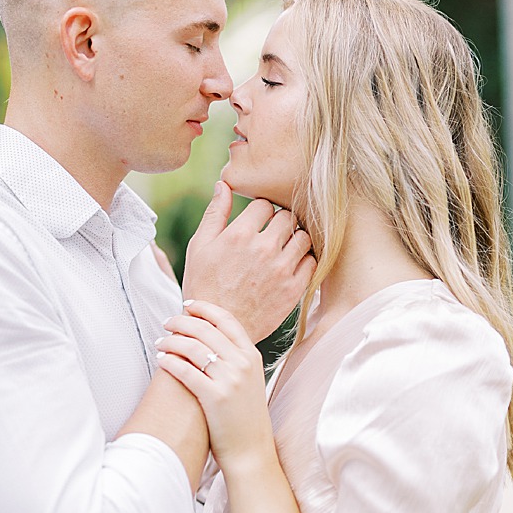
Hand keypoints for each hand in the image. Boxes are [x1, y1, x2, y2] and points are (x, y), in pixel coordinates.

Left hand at [154, 300, 277, 474]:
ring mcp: (231, 380)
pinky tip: (161, 360)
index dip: (205, 309)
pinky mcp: (215, 397)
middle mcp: (243, 364)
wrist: (251, 450)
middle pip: (207, 329)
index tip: (187, 306)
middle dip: (182, 322)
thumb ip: (235, 360)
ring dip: (172, 341)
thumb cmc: (244, 418)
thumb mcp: (250, 382)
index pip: (227, 320)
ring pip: (194, 347)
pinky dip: (170, 361)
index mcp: (252, 356)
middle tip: (167, 323)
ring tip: (159, 342)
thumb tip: (209, 341)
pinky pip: (186, 371)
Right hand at [181, 183, 315, 342]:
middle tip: (273, 232)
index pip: (265, 204)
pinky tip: (291, 263)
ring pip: (304, 236)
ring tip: (284, 246)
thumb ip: (214, 213)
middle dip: (281, 221)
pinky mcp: (293, 288)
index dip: (262, 210)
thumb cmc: (204, 285)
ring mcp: (281, 269)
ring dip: (295, 238)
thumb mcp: (200, 247)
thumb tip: (223, 184)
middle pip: (288, 217)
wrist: (217, 328)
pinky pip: (311, 261)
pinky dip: (304, 259)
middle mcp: (263, 249)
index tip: (259, 219)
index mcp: (239, 235)